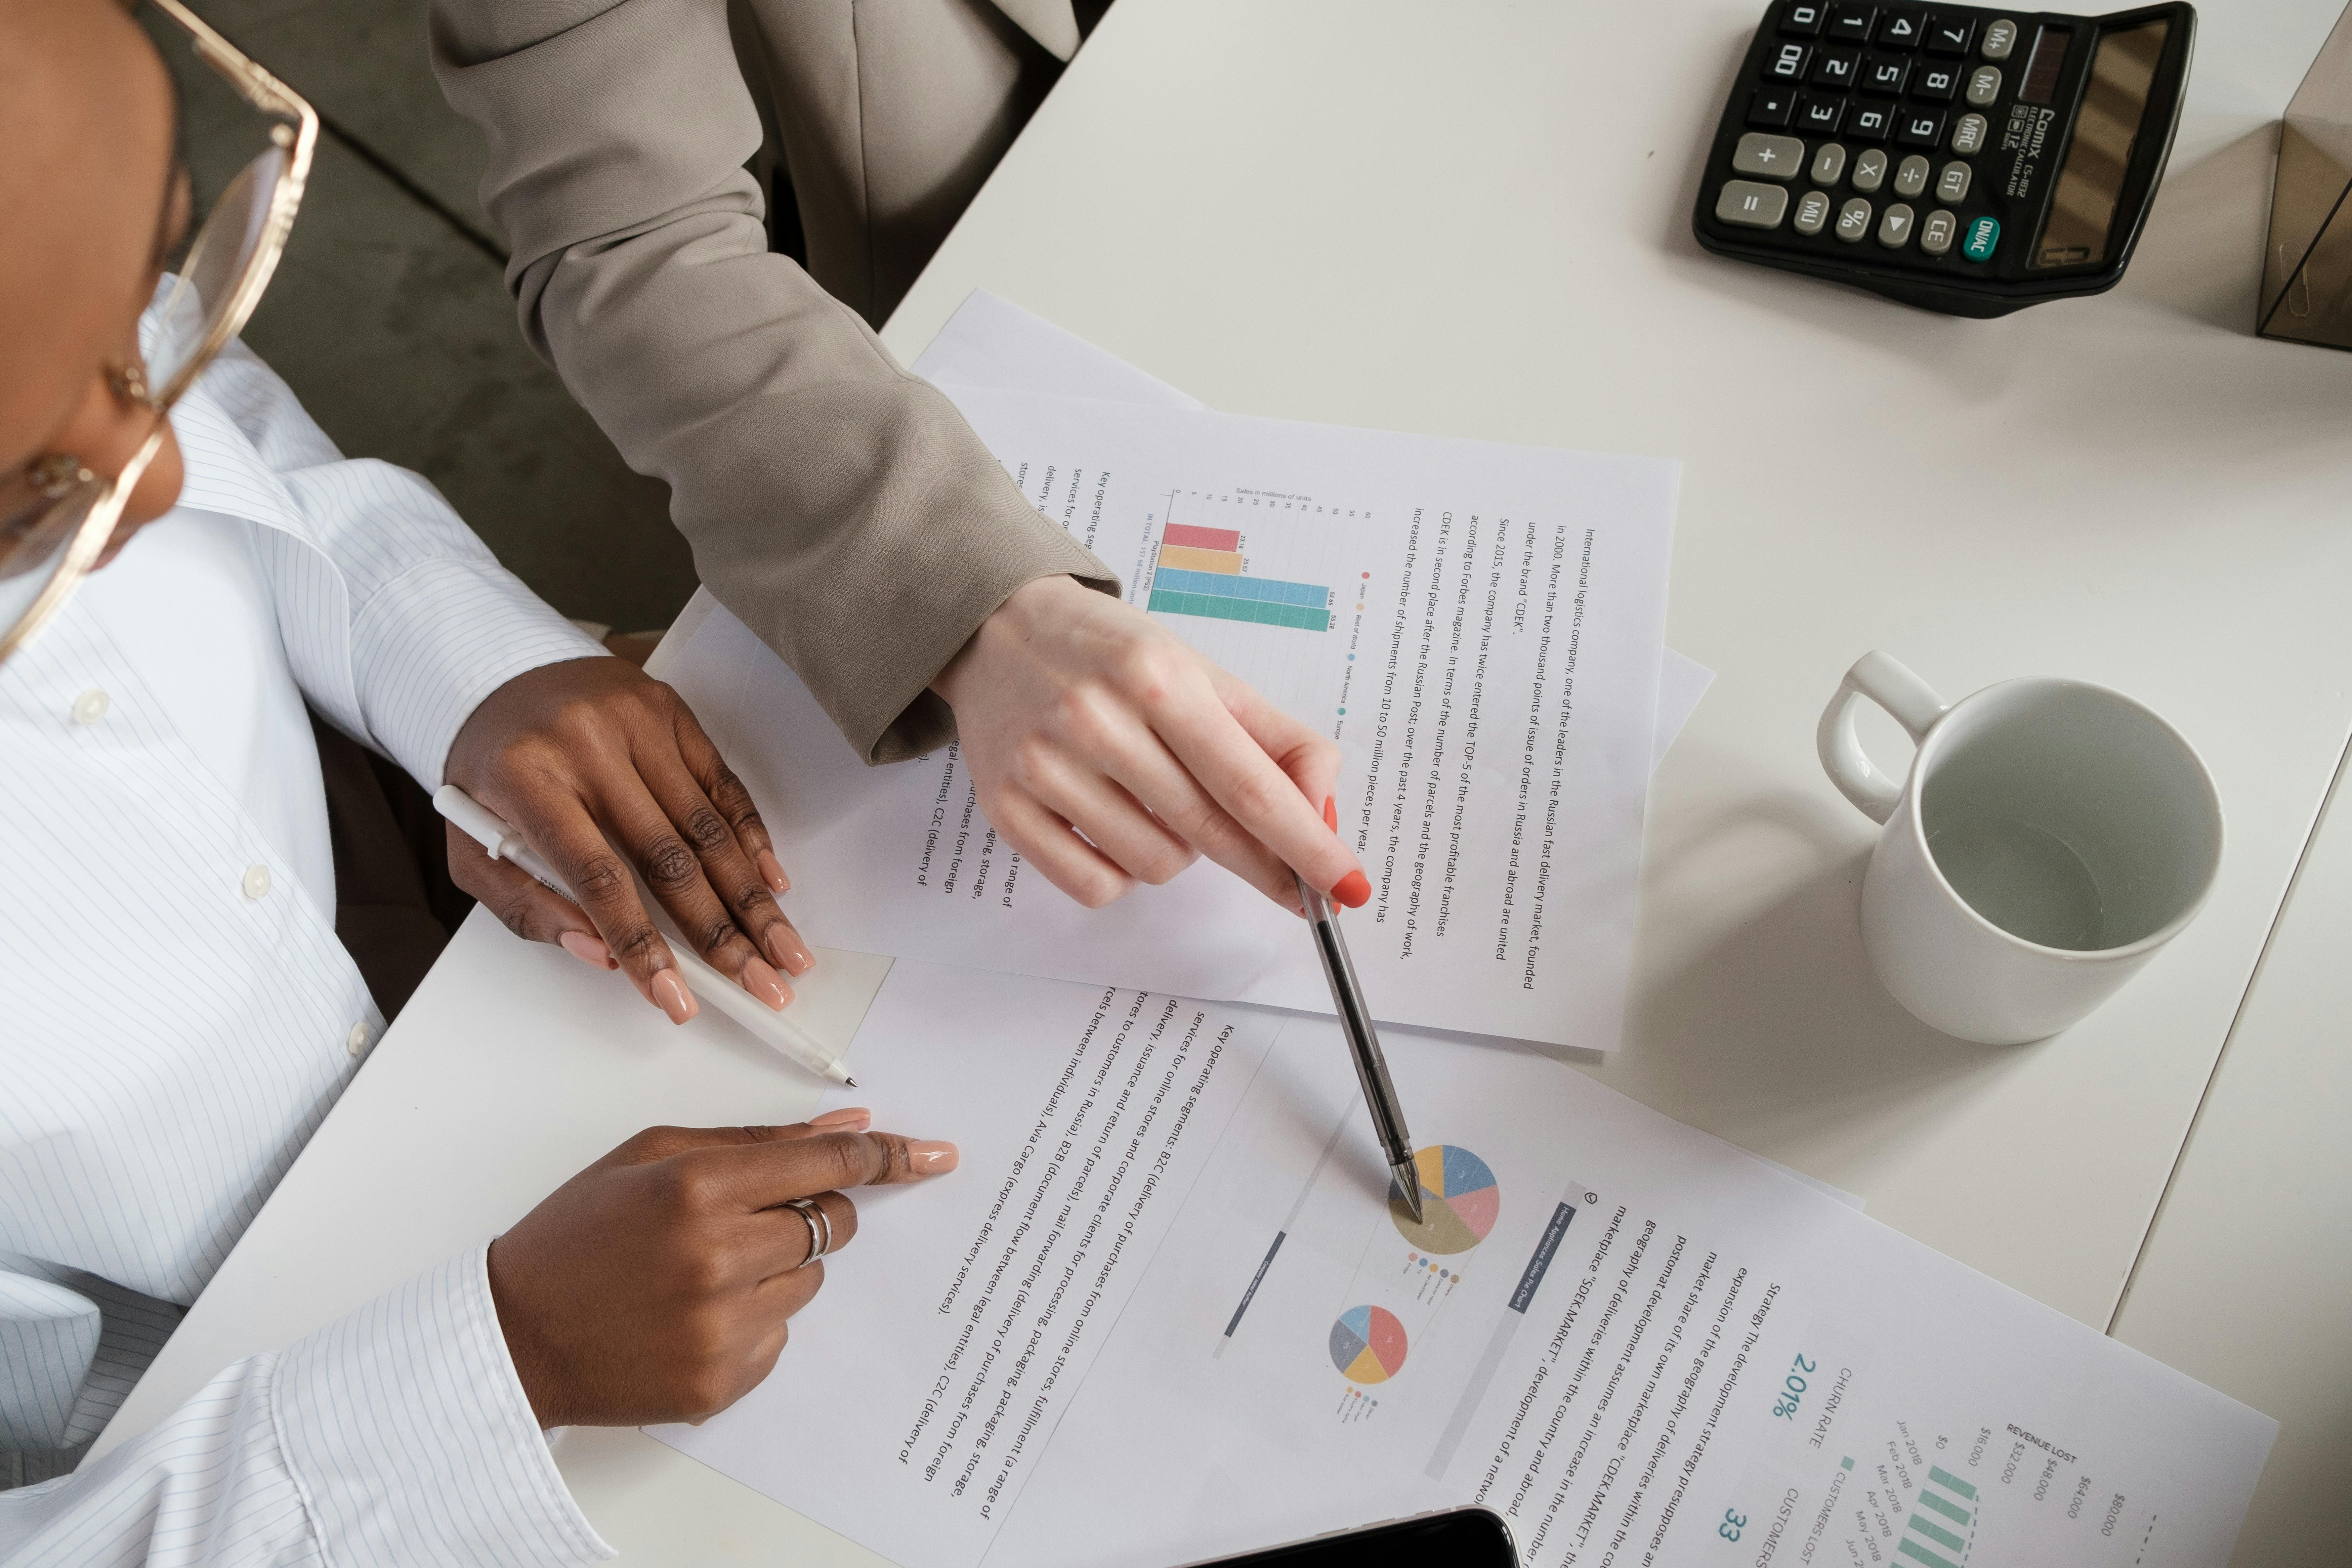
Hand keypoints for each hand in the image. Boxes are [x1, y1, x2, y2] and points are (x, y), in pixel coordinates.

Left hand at [444, 656, 814, 1023]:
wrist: (495, 674)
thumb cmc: (486, 771)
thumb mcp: (472, 848)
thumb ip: (526, 908)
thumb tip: (603, 955)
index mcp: (528, 779)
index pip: (597, 876)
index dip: (642, 945)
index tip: (677, 999)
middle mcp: (587, 744)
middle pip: (669, 857)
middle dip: (721, 934)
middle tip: (760, 985)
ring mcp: (636, 722)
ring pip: (708, 826)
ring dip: (752, 898)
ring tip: (784, 949)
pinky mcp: (671, 711)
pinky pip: (722, 784)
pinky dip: (752, 838)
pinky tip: (772, 882)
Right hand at [486, 1110, 957, 1427]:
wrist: (516, 1334)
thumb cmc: (580, 1233)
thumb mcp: (654, 1157)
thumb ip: (758, 1141)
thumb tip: (849, 1125)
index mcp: (698, 1189)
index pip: (827, 1163)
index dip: (887, 1155)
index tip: (933, 1154)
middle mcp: (717, 1258)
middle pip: (829, 1222)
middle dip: (808, 1210)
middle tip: (751, 1217)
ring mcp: (722, 1328)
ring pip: (810, 1279)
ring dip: (777, 1268)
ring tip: (702, 1271)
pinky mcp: (722, 1382)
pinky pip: (782, 1337)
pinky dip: (753, 1321)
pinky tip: (693, 1316)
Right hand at [932, 576, 1367, 911]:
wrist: (998, 630)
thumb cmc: (1111, 655)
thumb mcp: (1202, 673)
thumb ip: (1274, 738)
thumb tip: (1322, 810)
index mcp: (1157, 676)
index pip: (1248, 783)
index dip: (1304, 843)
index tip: (1345, 884)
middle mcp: (1097, 719)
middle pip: (1209, 830)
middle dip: (1265, 865)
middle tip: (1296, 884)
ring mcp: (1045, 767)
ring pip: (1155, 866)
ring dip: (1180, 853)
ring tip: (1159, 802)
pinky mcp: (1007, 807)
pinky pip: (1095, 887)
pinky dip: (1122, 874)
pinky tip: (1117, 828)